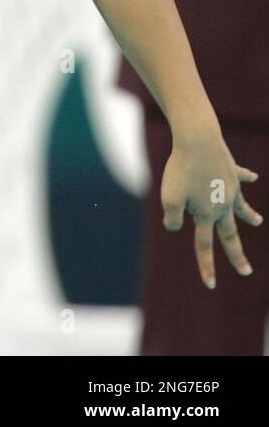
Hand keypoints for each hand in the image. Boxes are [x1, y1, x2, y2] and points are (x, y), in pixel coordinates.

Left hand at [160, 133, 261, 288]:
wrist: (199, 141)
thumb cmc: (181, 170)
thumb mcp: (169, 197)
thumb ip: (173, 219)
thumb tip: (176, 228)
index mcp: (207, 214)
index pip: (205, 246)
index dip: (206, 266)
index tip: (211, 285)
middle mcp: (223, 205)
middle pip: (230, 234)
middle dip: (237, 255)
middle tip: (247, 271)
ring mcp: (231, 188)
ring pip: (241, 206)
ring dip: (249, 215)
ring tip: (257, 222)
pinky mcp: (231, 170)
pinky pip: (240, 176)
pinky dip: (246, 177)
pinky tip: (252, 178)